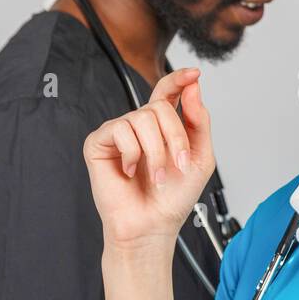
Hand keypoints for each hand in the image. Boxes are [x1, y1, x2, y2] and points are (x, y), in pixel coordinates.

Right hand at [82, 67, 213, 247]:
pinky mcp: (98, 143)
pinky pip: (120, 129)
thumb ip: (198, 121)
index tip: (194, 73)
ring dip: (156, 151)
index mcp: (163, 127)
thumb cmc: (173, 197)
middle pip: (160, 105)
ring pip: (142, 117)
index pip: (167, 92)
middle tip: (179, 163)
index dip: (179, 80)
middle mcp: (139, 126)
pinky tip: (129, 171)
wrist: (152, 225)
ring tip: (156, 176)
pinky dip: (132, 153)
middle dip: (176, 135)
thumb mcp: (200, 157)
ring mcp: (118, 132)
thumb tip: (193, 88)